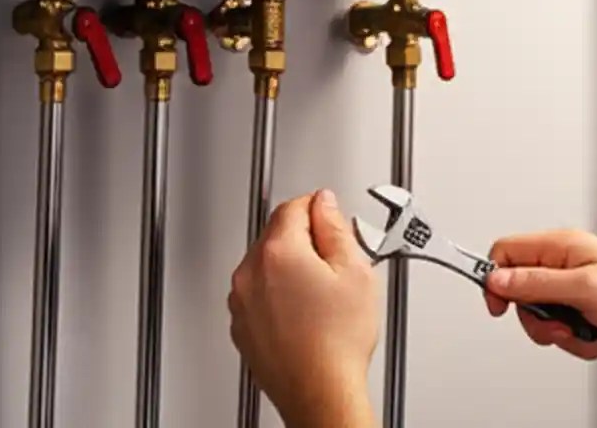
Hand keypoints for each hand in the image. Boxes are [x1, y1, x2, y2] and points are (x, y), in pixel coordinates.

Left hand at [228, 190, 379, 427]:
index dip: (318, 206)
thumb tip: (324, 206)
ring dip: (290, 267)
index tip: (331, 214)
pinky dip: (279, 296)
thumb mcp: (355, 270)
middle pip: (276, 235)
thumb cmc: (337, 341)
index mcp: (278, 253)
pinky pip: (259, 295)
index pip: (293, 206)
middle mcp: (250, 274)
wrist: (320, 391)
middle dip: (305, 239)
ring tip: (324, 293)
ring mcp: (241, 302)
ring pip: (265, 265)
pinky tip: (308, 313)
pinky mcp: (242, 326)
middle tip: (336, 260)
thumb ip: (336, 227)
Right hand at [483, 229, 596, 360]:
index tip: (499, 305)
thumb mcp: (584, 288)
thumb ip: (536, 284)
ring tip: (588, 330)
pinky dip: (583, 342)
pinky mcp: (587, 313)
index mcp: (563, 245)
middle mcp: (568, 264)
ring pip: (544, 319)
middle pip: (522, 293)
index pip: (508, 252)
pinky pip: (566, 334)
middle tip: (560, 324)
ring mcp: (577, 290)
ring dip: (565, 334)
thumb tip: (498, 278)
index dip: (496, 279)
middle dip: (540, 318)